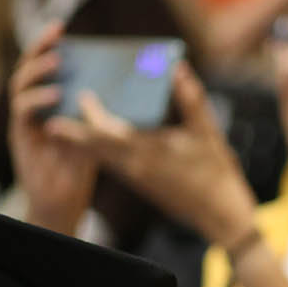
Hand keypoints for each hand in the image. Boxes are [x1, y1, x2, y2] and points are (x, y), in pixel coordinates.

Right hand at [6, 23, 97, 233]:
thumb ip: (99, 111)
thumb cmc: (80, 166)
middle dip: (40, 47)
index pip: (46, 67)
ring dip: (37, 71)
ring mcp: (24, 121)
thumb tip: (124, 83)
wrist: (64, 201)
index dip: (49, 45)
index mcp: (49, 101)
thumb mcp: (95, 132)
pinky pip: (23, 112)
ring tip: (57, 61)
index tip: (62, 27)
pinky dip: (37, 101)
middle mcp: (33, 107)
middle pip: (29, 69)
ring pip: (20, 86)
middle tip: (55, 33)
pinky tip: (56, 95)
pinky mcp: (20, 136)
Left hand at [54, 60, 258, 245]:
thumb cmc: (217, 176)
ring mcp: (138, 178)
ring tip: (81, 121)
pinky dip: (106, 150)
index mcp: (148, 152)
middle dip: (79, 128)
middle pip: (96, 145)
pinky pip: (115, 164)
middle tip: (66, 108)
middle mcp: (136, 167)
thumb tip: (178, 69)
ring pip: (103, 156)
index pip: (105, 133)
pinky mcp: (143, 185)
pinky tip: (110, 140)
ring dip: (90, 140)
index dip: (87, 116)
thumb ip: (190, 100)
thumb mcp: (208, 134)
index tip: (79, 97)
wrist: (220, 218)